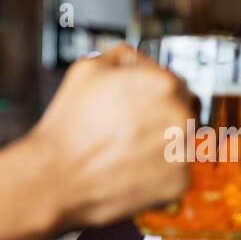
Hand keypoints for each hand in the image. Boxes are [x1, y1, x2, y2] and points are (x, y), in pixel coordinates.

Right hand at [0, 44, 192, 239]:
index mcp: (165, 84)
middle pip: (183, 111)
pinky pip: (176, 172)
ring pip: (182, 142)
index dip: (152, 93)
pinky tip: (131, 170)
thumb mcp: (89, 68)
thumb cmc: (69, 124)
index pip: (174, 83)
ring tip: (127, 151)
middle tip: (129, 130)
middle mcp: (182, 116)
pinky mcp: (179, 183)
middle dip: (160, 118)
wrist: (57, 178)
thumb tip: (140, 59)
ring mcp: (183, 152)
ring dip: (163, 144)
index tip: (136, 105)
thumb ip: (124, 56)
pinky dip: (159, 172)